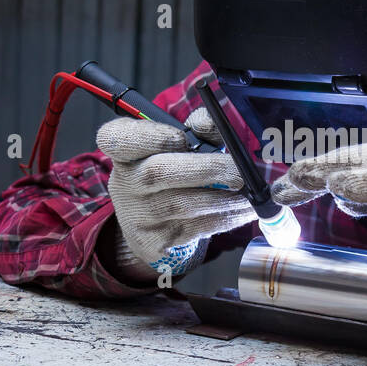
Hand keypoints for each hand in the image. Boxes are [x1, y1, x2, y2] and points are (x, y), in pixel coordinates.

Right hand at [95, 108, 254, 276]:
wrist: (158, 225)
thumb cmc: (173, 175)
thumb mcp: (178, 148)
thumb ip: (196, 129)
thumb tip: (211, 123)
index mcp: (124, 152)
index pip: (116, 138)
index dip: (151, 136)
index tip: (182, 137)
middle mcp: (124, 183)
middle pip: (157, 172)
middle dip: (207, 168)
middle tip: (239, 170)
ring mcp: (136, 216)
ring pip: (182, 204)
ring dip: (224, 198)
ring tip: (250, 193)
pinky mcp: (154, 242)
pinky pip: (195, 228)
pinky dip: (226, 217)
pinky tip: (243, 210)